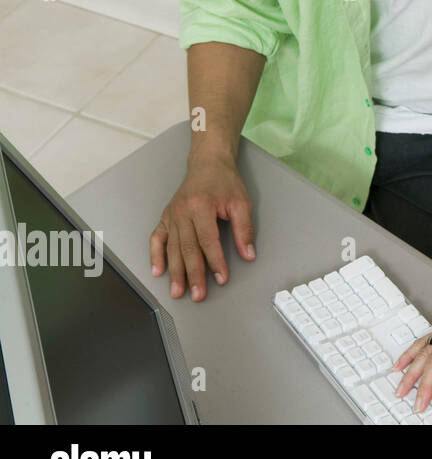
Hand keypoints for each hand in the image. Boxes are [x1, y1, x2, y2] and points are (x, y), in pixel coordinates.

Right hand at [149, 155, 254, 300]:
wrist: (208, 164)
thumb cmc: (225, 182)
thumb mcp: (241, 202)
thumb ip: (244, 229)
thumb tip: (248, 254)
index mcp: (202, 206)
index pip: (208, 240)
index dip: (216, 261)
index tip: (222, 278)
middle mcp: (182, 212)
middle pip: (187, 248)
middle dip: (193, 274)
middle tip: (198, 295)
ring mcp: (171, 215)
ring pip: (171, 248)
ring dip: (175, 272)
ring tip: (178, 291)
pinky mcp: (165, 217)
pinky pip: (157, 238)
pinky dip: (155, 255)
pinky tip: (158, 271)